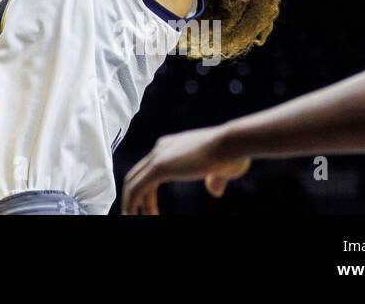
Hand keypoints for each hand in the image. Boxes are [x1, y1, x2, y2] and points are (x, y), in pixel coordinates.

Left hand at [121, 126, 251, 214]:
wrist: (233, 143)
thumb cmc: (233, 155)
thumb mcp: (223, 170)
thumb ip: (214, 178)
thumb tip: (213, 191)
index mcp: (172, 146)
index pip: (150, 169)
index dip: (148, 191)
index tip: (152, 210)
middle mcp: (161, 148)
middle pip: (138, 175)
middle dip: (138, 198)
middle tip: (141, 217)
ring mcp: (159, 156)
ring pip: (133, 182)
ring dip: (131, 204)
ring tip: (133, 220)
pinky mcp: (160, 166)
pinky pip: (137, 188)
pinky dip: (132, 204)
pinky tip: (134, 216)